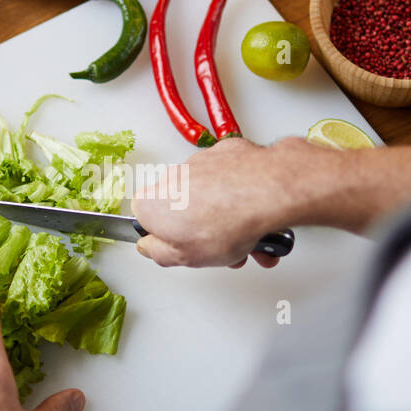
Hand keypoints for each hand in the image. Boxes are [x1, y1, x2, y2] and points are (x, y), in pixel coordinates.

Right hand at [132, 137, 311, 268]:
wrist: (266, 192)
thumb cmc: (226, 223)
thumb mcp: (184, 258)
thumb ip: (158, 253)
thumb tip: (150, 247)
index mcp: (152, 203)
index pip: (144, 220)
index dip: (166, 238)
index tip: (184, 248)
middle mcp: (171, 177)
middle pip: (181, 209)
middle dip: (203, 232)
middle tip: (224, 249)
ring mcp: (200, 162)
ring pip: (208, 196)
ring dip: (226, 218)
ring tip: (251, 240)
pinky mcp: (227, 153)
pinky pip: (230, 178)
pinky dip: (240, 194)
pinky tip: (256, 214)